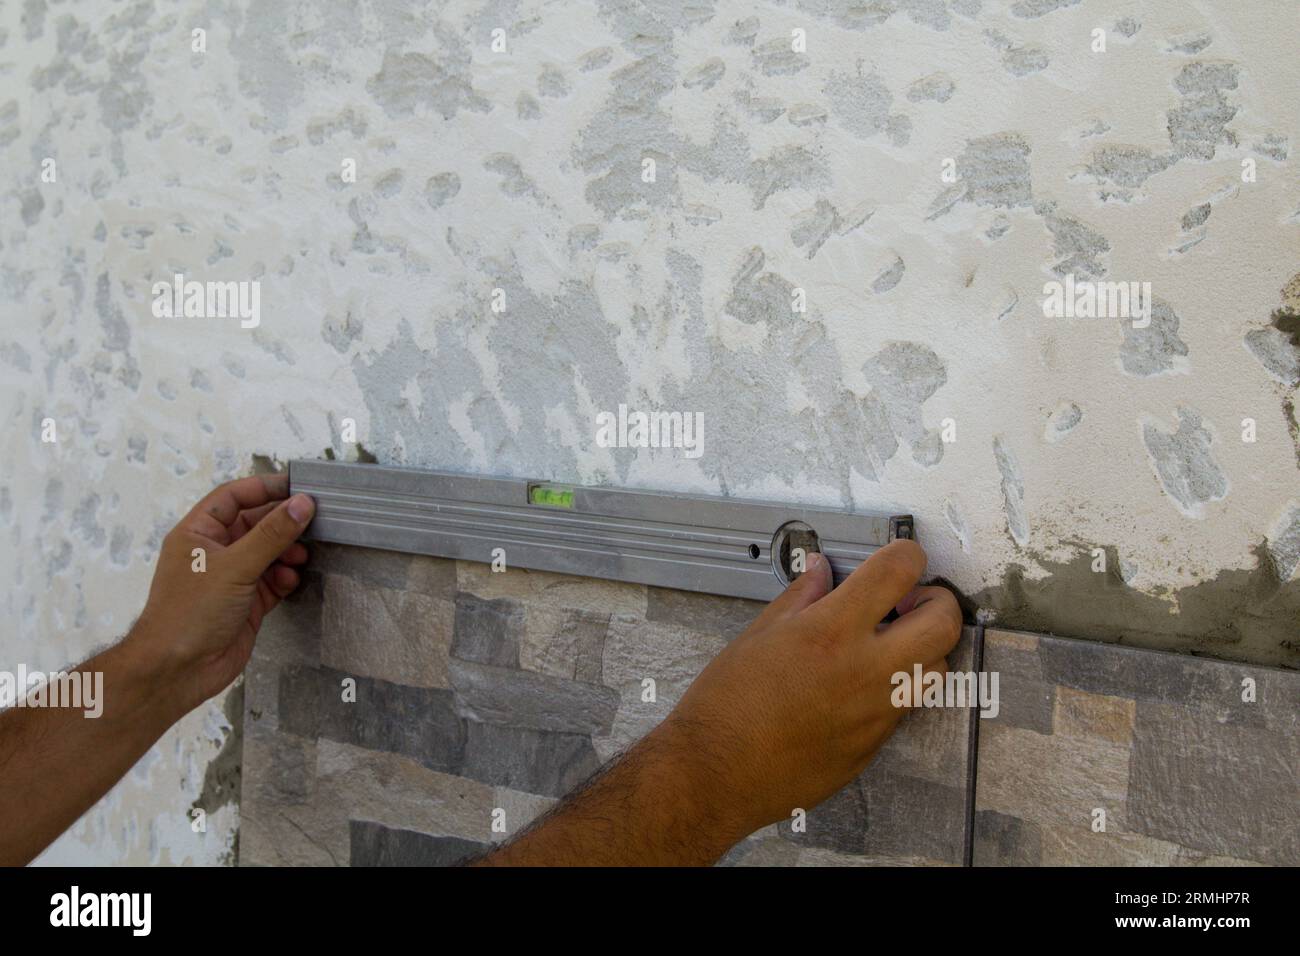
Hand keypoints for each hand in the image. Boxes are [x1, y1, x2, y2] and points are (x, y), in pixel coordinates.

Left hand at [127, 474, 314, 712]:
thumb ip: (272, 534)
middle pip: (256, 524)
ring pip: (268, 553)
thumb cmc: (188, 613)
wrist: (178, 670)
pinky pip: (273, 580)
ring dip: (287, 552)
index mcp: (198, 533)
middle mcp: (214, 552)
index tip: (297, 486)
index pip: (233, 497)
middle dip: (282, 524)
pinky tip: (289, 581)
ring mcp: (231, 578)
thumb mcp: (234, 566)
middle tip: (312, 522)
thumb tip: (302, 504)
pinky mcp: (246, 602)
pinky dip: (285, 578)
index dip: (264, 488)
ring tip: (300, 556)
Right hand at [654, 539, 961, 843]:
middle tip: (910, 601)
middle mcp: (865, 671)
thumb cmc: (727, 707)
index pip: (898, 573)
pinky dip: (898, 686)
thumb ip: (802, 597)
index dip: (907, 554)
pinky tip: (863, 682)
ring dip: (925, 647)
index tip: (901, 557)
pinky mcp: (875, 745)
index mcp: (832, 632)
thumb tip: (821, 572)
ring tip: (891, 643)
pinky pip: (907, 706)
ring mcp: (876, 712)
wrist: (717, 772)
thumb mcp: (759, 634)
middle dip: (937, 601)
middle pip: (944, 623)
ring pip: (938, 669)